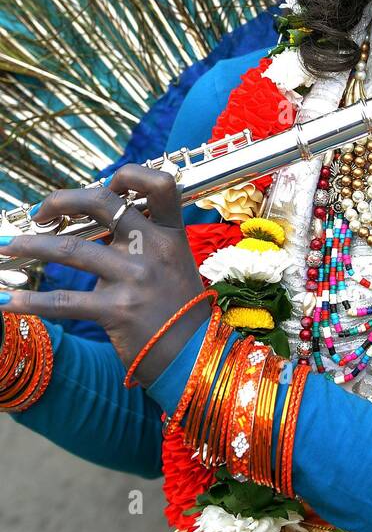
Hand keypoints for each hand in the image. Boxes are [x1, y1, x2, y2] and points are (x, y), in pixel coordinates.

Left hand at [0, 164, 206, 385]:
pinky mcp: (116, 311)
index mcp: (170, 233)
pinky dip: (29, 301)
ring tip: (8, 245)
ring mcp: (134, 278)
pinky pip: (62, 302)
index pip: (158, 184)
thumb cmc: (177, 308)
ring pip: (71, 248)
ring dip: (31, 244)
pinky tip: (7, 301)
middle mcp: (153, 249)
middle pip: (102, 203)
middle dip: (62, 200)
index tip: (101, 185)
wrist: (193, 355)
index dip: (127, 176)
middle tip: (40, 212)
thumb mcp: (174, 262)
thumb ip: (143, 240)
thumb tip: (99, 222)